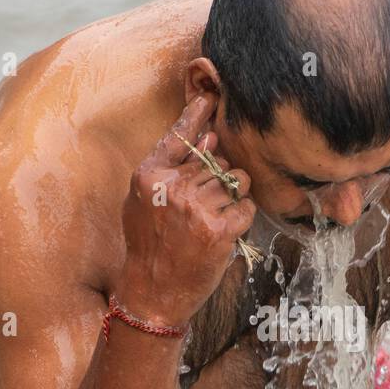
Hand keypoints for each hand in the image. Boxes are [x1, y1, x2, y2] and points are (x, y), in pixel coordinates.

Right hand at [115, 93, 255, 326]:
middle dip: (219, 179)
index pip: (178, 135)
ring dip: (232, 197)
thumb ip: (169, 168)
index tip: (212, 97)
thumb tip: (209, 137)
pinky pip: (246, 207)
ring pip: (236, 180)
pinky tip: (224, 232)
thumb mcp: (143, 202)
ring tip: (213, 218)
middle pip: (217, 161)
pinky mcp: (219, 229)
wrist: (152, 292)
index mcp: (149, 175)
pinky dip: (242, 218)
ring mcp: (196, 207)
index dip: (197, 114)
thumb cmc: (149, 245)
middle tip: (202, 209)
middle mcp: (172, 186)